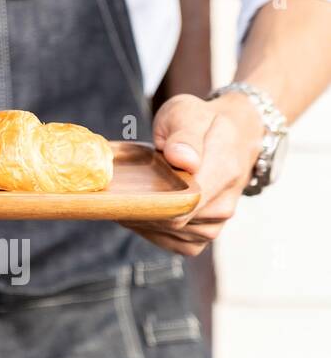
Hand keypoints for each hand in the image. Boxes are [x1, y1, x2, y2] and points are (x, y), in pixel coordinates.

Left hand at [120, 92, 264, 255]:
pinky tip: (147, 210)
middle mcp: (224, 203)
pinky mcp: (208, 231)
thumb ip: (184, 135)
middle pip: (173, 222)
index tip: (125, 188)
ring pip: (173, 234)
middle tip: (123, 188)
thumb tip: (181, 158)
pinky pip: (179, 243)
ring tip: (137, 194)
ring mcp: (218, 221)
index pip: (183, 203)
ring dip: (147, 219)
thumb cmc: (203, 122)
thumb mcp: (189, 113)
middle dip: (142, 208)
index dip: (149, 200)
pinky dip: (157, 231)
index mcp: (223, 171)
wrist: (234, 134)